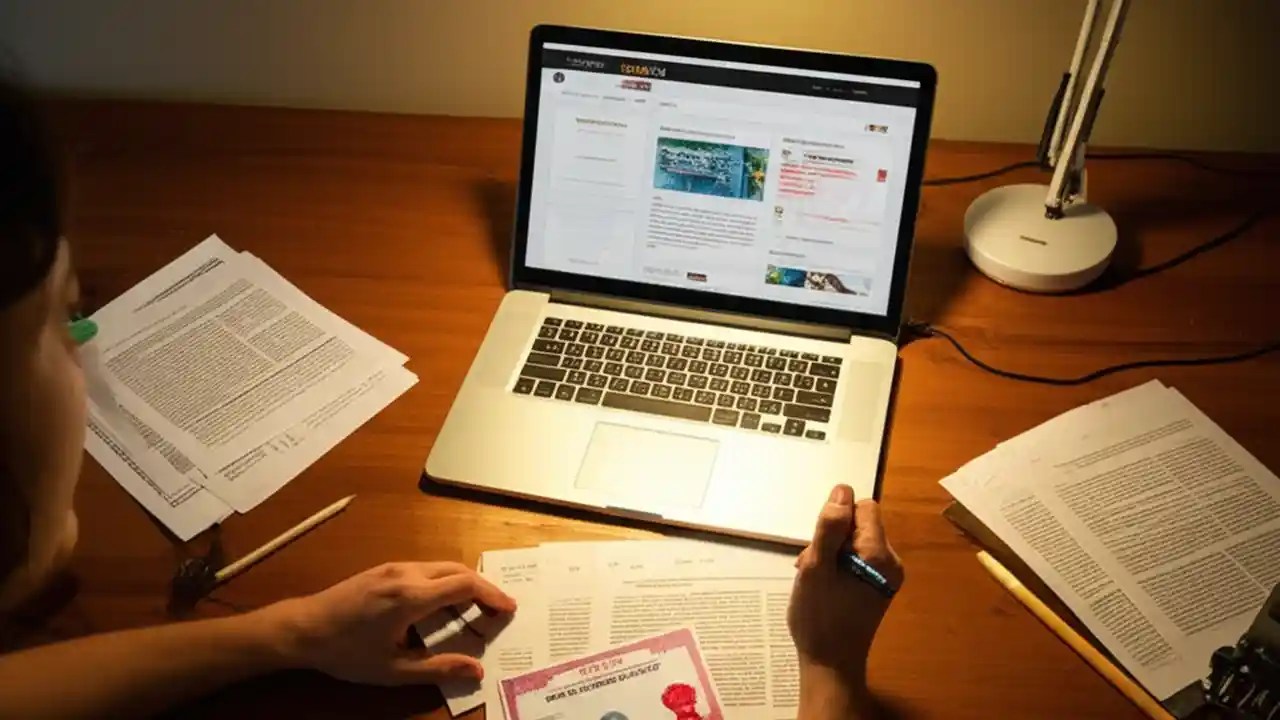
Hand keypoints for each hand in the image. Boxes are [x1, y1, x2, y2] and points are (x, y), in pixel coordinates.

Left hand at [255, 562, 516, 685]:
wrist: (303, 628)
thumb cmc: (346, 652)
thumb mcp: (393, 670)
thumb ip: (437, 668)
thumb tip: (476, 670)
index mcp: (412, 596)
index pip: (465, 585)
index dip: (492, 596)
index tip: (509, 610)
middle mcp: (407, 573)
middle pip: (458, 570)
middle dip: (483, 588)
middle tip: (498, 612)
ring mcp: (394, 568)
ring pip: (442, 567)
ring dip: (464, 585)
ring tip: (474, 612)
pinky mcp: (385, 570)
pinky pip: (426, 569)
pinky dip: (445, 583)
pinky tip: (443, 605)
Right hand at [788, 485, 901, 707]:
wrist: (832, 665)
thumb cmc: (819, 617)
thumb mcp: (815, 568)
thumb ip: (829, 528)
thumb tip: (842, 491)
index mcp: (879, 554)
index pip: (864, 507)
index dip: (837, 519)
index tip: (821, 545)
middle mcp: (891, 561)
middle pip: (860, 524)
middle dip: (832, 538)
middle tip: (813, 567)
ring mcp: (887, 575)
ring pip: (856, 541)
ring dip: (832, 553)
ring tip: (816, 579)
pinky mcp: (880, 586)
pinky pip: (860, 559)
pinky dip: (839, 566)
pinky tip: (825, 586)